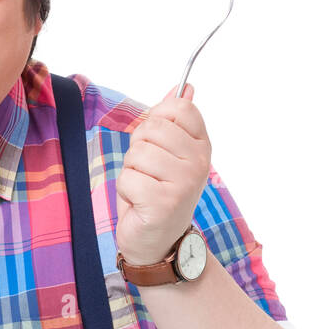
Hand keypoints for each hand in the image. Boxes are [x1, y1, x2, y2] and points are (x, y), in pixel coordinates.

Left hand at [116, 83, 211, 265]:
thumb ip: (173, 121)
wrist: (159, 242)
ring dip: (131, 172)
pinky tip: (140, 204)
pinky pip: (128, 178)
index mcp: (202, 145)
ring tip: (144, 189)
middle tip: (148, 173)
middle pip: (152, 128)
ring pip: (137, 154)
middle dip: (138, 149)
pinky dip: (126, 191)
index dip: (157, 120)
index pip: (178, 107)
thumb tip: (184, 86)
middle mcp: (200, 162)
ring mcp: (185, 182)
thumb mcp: (168, 153)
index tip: (158, 144)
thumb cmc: (158, 193)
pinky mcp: (164, 202)